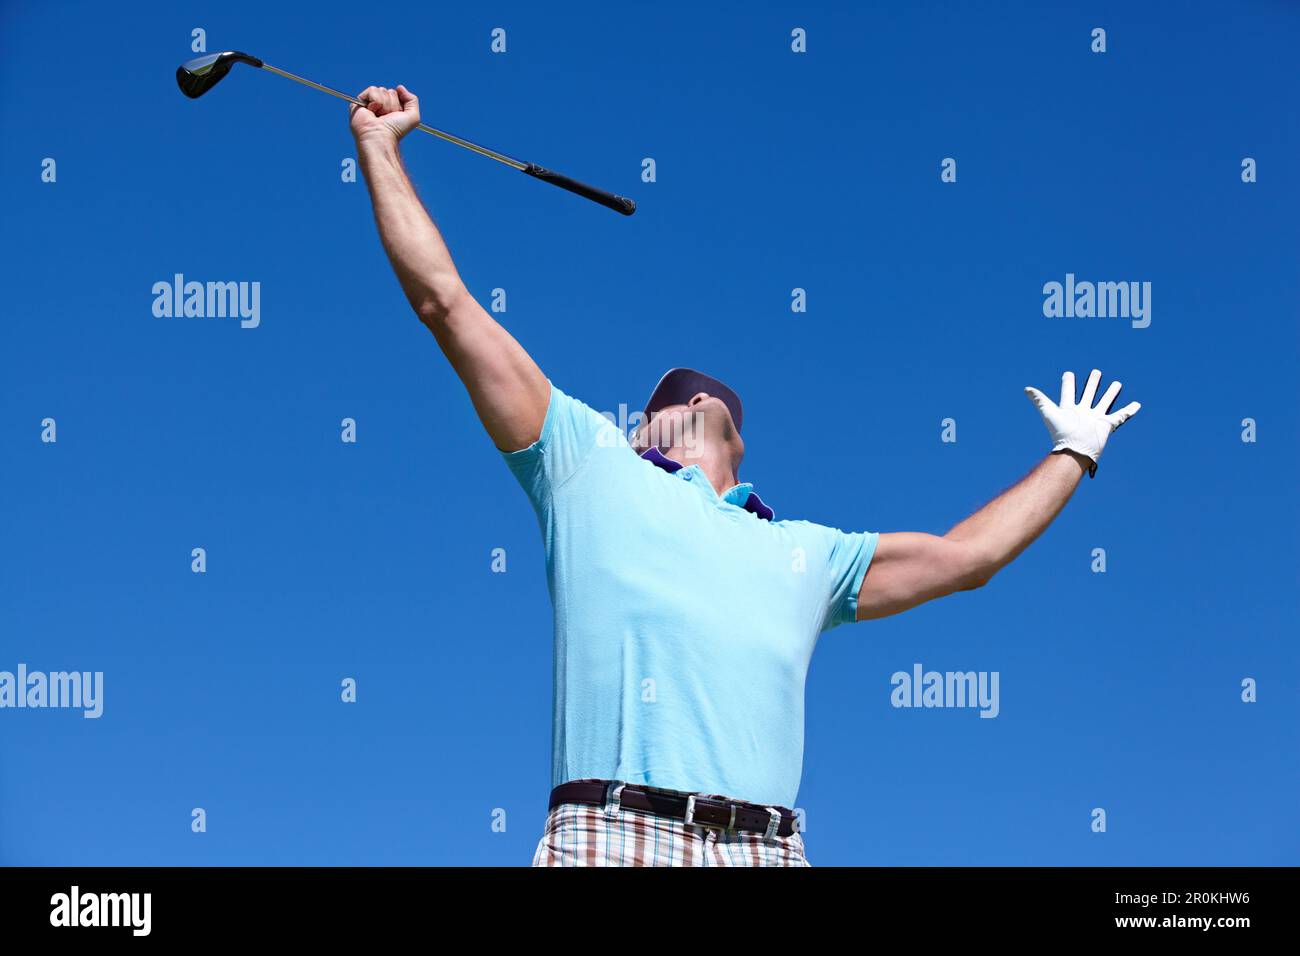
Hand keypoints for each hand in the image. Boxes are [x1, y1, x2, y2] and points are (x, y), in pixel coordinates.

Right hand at [350, 85, 419, 144]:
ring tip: (379, 116)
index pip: (396, 94)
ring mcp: (369, 103)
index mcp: (391, 108)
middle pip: (390, 91)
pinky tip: (372, 112)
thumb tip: (400, 87)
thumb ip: (412, 100)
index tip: (395, 116)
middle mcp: (380, 105)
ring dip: (384, 104)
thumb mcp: (413, 117)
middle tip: (386, 117)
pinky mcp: (359, 102)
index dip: (399, 104)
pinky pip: (372, 90)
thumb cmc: (395, 130)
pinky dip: (375, 102)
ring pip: (381, 90)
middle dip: (391, 104)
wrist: (381, 136)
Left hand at [1025, 369, 1140, 475]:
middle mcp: (1083, 412)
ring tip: (1116, 383)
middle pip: (1088, 394)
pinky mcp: (1107, 423)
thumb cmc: (1061, 432)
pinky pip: (1121, 416)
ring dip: (1110, 393)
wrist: (1075, 449)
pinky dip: (1129, 411)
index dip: (1068, 383)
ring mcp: (1095, 417)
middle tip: (1096, 372)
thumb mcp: (1049, 412)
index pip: (1068, 392)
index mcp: (1069, 408)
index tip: (1069, 374)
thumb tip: (1026, 388)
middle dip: (1092, 383)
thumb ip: (1039, 400)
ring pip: (1105, 402)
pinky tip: (1136, 405)